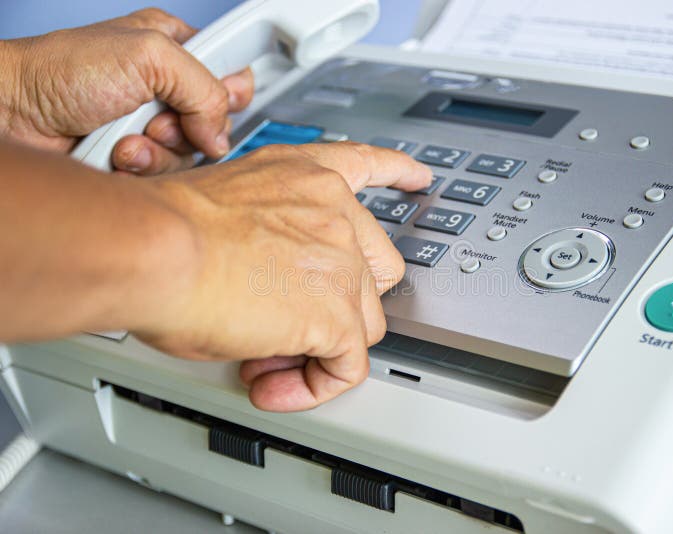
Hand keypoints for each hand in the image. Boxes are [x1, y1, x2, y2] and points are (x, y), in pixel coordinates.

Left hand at [0, 8, 252, 173]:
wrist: (13, 114)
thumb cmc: (62, 71)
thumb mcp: (148, 56)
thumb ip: (203, 87)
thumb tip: (220, 133)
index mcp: (173, 47)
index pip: (230, 74)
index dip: (229, 94)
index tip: (217, 104)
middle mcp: (165, 87)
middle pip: (214, 122)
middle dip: (187, 128)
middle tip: (157, 118)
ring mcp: (150, 124)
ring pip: (190, 154)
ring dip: (159, 152)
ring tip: (126, 138)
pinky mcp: (136, 156)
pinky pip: (164, 175)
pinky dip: (141, 169)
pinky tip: (116, 154)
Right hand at [138, 142, 431, 410]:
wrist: (152, 249)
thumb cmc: (160, 229)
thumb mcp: (224, 206)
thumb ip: (266, 234)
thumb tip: (261, 285)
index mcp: (304, 177)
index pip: (368, 165)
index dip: (399, 173)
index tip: (416, 179)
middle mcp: (334, 213)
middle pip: (372, 270)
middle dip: (338, 302)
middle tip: (284, 322)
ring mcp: (342, 264)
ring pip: (361, 323)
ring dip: (320, 348)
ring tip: (264, 358)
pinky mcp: (336, 314)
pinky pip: (347, 366)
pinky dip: (316, 386)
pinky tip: (278, 387)